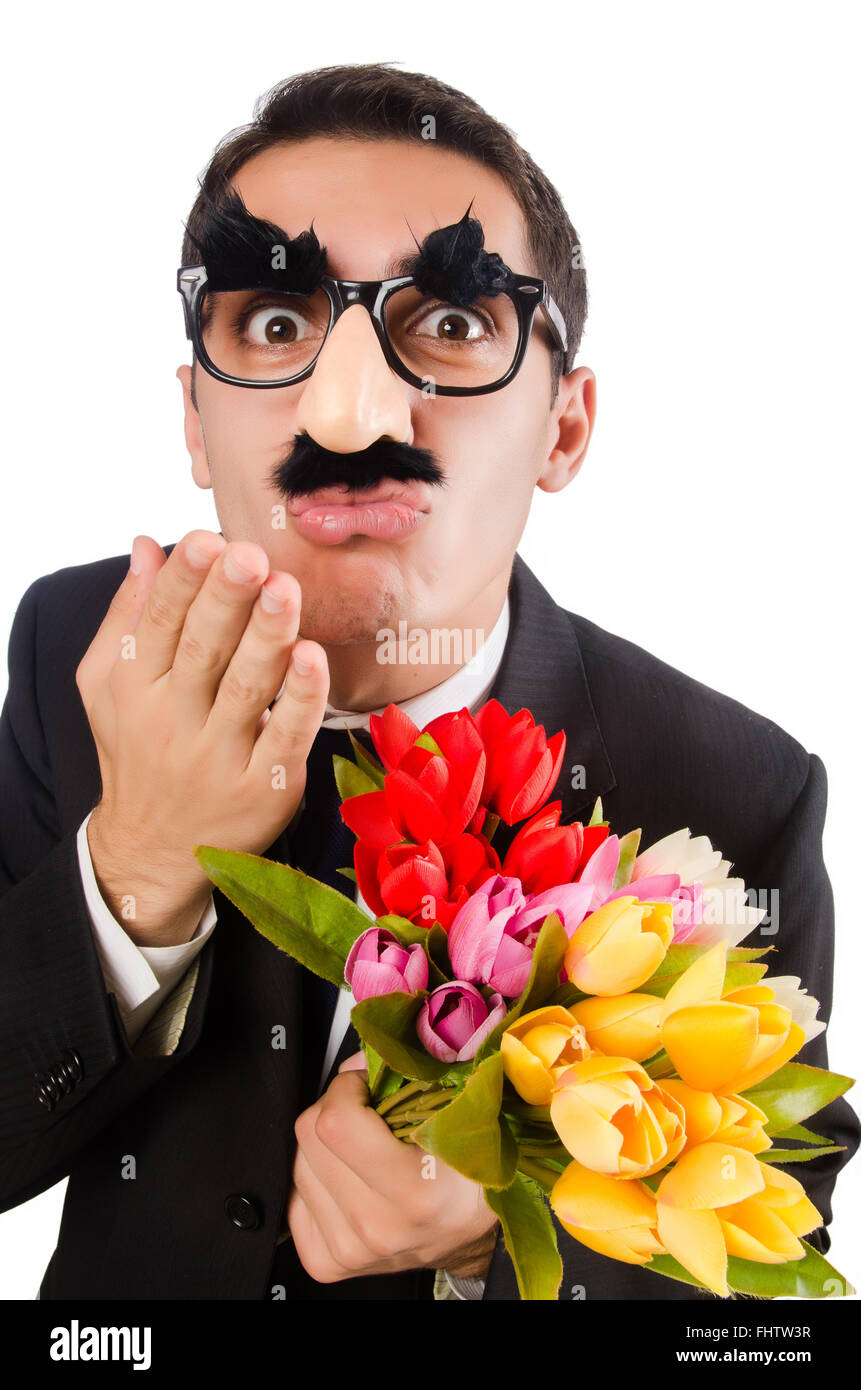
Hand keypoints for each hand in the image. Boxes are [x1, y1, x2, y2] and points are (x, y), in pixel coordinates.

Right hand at [76, 530, 329, 944]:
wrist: (153, 851)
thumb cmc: (139, 749)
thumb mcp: (110, 685)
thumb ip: (129, 615)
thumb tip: (147, 545)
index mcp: (136, 686)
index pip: (160, 623)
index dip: (183, 580)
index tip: (206, 539)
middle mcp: (173, 720)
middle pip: (203, 650)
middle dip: (226, 599)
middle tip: (250, 554)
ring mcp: (219, 757)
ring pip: (247, 688)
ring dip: (268, 636)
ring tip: (285, 589)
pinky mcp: (263, 787)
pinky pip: (285, 736)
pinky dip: (301, 698)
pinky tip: (314, 657)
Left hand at [286, 1054, 499, 1283]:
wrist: (466, 1229)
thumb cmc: (466, 1169)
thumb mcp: (456, 1115)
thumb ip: (409, 1077)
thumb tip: (358, 1058)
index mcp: (417, 1194)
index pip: (335, 1122)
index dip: (347, 1087)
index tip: (367, 1085)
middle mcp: (380, 1229)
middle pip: (310, 1137)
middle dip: (335, 1108)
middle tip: (367, 1111)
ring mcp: (351, 1250)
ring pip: (298, 1164)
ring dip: (325, 1144)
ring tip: (362, 1145)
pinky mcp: (327, 1262)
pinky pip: (293, 1197)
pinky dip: (316, 1177)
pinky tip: (348, 1174)